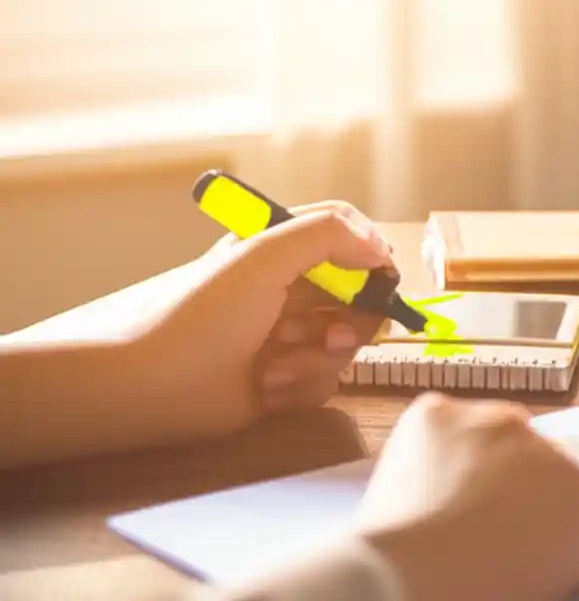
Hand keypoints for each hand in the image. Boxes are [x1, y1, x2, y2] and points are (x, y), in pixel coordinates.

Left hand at [137, 201, 391, 438]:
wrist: (153, 386)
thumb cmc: (202, 315)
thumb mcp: (263, 255)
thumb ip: (327, 236)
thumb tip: (380, 249)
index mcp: (281, 249)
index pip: (347, 236)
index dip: (371, 256)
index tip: (380, 279)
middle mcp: (290, 289)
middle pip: (359, 296)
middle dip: (350, 321)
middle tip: (330, 336)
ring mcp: (289, 336)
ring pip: (346, 344)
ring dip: (317, 359)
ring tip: (275, 367)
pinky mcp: (287, 379)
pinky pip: (327, 381)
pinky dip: (301, 385)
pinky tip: (266, 388)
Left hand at [357, 393, 578, 600]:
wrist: (408, 585)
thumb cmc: (479, 597)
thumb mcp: (545, 587)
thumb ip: (558, 553)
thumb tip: (543, 541)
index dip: (551, 528)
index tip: (525, 548)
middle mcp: (558, 454)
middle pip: (543, 464)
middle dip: (520, 490)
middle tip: (482, 529)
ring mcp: (497, 423)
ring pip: (494, 436)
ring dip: (480, 462)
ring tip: (444, 509)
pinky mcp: (440, 412)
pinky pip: (442, 426)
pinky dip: (432, 449)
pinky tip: (417, 487)